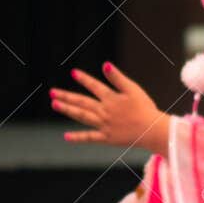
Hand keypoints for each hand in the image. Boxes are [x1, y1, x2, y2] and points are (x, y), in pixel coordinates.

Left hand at [50, 63, 170, 151]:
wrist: (151, 131)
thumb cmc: (145, 109)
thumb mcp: (133, 89)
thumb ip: (117, 78)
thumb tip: (105, 65)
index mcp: (111, 99)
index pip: (94, 86)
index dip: (84, 79)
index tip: (73, 73)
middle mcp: (104, 111)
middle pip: (82, 102)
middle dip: (66, 96)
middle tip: (52, 92)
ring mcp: (104, 125)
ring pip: (82, 116)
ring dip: (68, 110)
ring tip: (55, 105)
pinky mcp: (107, 138)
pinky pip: (89, 138)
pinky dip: (78, 137)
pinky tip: (66, 136)